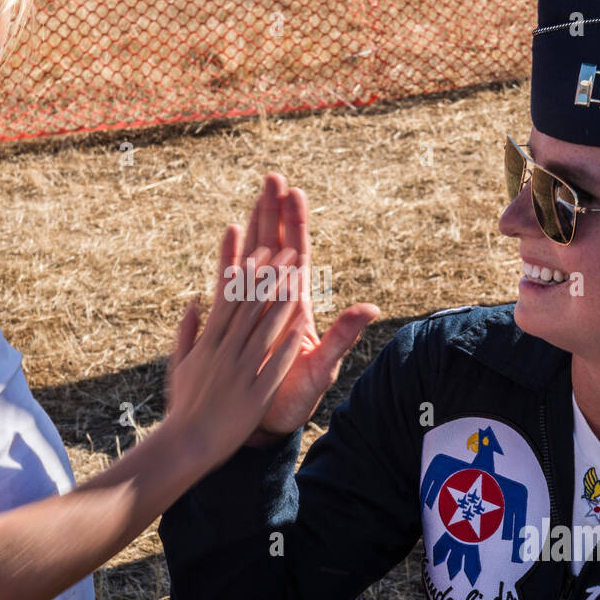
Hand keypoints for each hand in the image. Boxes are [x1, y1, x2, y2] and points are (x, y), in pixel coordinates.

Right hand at [163, 227, 307, 463]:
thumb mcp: (180, 365)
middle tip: (288, 249)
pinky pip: (274, 365)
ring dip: (283, 302)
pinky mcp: (253, 395)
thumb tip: (193, 302)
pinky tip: (303, 326)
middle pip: (251, 307)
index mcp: (208, 343)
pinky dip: (288, 344)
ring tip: (299, 277)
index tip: (263, 249)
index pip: (231, 300)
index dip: (249, 273)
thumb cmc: (183, 406)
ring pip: (264, 330)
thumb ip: (188, 332)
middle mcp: (224, 353)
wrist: (185, 446)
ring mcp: (239, 373)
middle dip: (272, 277)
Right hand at [234, 174, 378, 445]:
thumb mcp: (322, 367)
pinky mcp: (234, 319)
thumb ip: (342, 336)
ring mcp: (253, 307)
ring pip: (254, 256)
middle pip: (276, 245)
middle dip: (274, 211)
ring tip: (254, 195)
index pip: (298, 255)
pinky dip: (229, 258)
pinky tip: (229, 235)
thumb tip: (370, 308)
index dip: (296, 224)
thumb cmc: (297, 398)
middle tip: (272, 177)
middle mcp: (276, 300)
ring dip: (254, 225)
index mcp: (297, 305)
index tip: (294, 193)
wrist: (265, 422)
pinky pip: (230, 282)